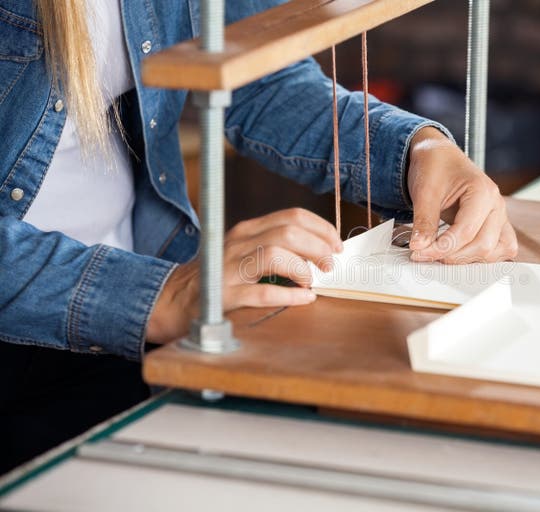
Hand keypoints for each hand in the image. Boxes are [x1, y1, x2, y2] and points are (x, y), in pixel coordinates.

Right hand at [146, 208, 341, 343]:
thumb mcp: (243, 251)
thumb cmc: (216, 278)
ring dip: (302, 268)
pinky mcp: (223, 296)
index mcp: (247, 230)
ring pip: (274, 255)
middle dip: (317, 247)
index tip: (337, 244)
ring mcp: (229, 269)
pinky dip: (288, 295)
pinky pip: (261, 293)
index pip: (291, 216)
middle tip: (330, 265)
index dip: (321, 228)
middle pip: (287, 232)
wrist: (171, 301)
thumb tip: (321, 251)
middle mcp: (238, 243)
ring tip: (312, 281)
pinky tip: (303, 299)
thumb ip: (276, 246)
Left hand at [407, 127, 517, 263]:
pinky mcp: (497, 226)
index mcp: (483, 192)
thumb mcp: (424, 191)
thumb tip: (420, 248)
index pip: (465, 232)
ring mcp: (500, 217)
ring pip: (496, 252)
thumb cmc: (435, 167)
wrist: (439, 156)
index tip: (419, 253)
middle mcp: (497, 205)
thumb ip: (424, 222)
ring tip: (442, 255)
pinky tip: (459, 254)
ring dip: (469, 259)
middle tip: (425, 254)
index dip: (441, 248)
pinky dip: (481, 257)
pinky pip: (501, 249)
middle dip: (453, 256)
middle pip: (483, 246)